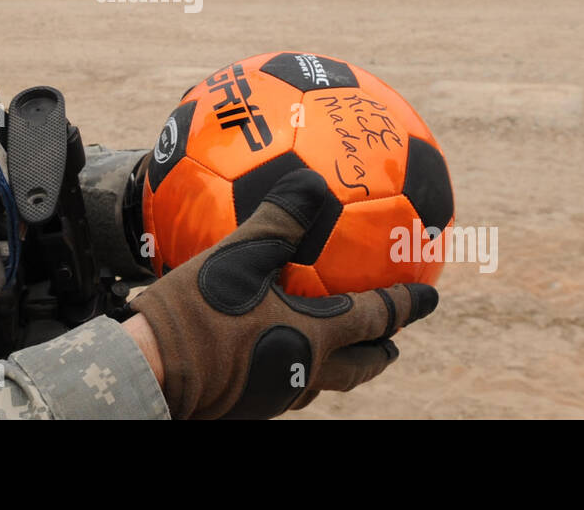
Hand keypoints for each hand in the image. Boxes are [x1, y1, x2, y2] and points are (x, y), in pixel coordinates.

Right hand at [128, 168, 437, 419]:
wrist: (151, 370)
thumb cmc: (199, 311)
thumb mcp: (240, 256)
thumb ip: (279, 220)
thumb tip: (313, 182)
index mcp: (314, 337)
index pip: (376, 319)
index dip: (406, 306)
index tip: (432, 297)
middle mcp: (302, 371)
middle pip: (358, 367)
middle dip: (381, 352)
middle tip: (396, 342)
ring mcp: (274, 392)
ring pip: (322, 381)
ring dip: (341, 364)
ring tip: (341, 348)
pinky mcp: (245, 401)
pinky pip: (284, 382)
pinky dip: (296, 364)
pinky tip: (273, 347)